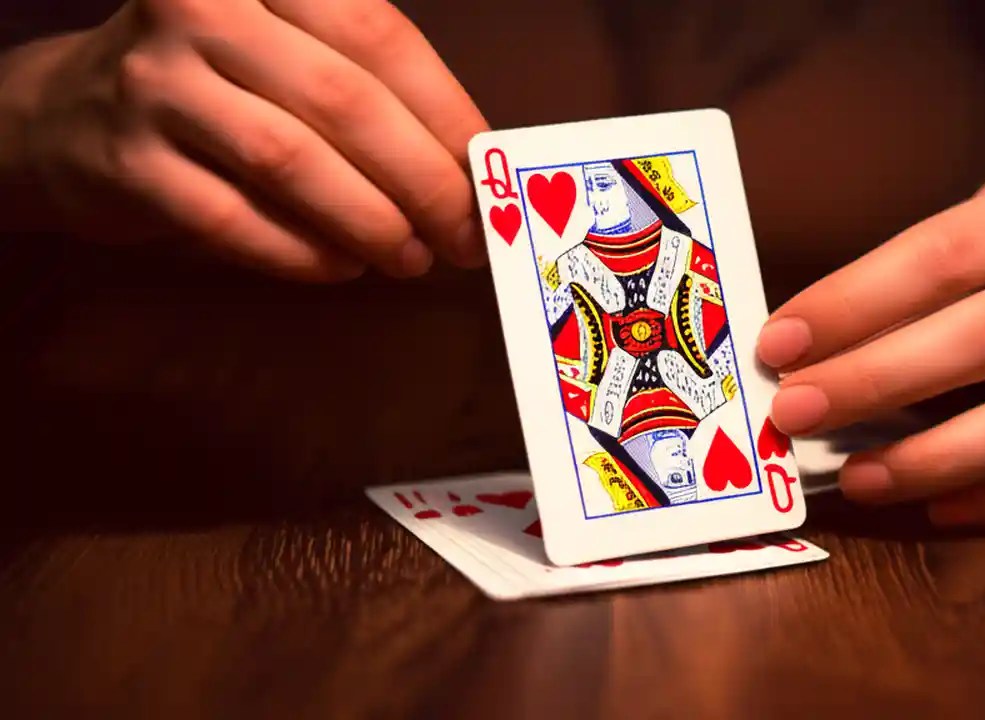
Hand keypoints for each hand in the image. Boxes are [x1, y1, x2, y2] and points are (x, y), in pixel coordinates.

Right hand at [0, 0, 486, 280]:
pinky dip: (303, 253)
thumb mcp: (284, 49)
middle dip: (422, 180)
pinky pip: (236, 220)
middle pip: (343, 101)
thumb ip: (366, 86)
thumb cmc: (216, 81)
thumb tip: (469, 166)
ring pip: (291, 161)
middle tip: (463, 235)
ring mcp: (155, 84)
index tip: (489, 173)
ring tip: (411, 259)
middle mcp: (202, 9)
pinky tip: (343, 267)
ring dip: (370, 222)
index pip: (379, 36)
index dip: (446, 111)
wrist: (67, 113)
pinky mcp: (128, 162)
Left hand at [756, 171, 984, 525]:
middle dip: (876, 382)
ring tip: (856, 478)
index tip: (778, 345)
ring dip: (936, 457)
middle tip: (796, 412)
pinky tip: (936, 509)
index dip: (852, 305)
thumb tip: (793, 354)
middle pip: (983, 340)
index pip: (938, 259)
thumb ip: (893, 282)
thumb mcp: (965, 231)